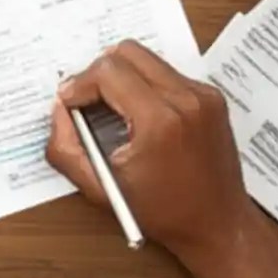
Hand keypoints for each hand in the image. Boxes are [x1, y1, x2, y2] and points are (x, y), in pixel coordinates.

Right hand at [47, 41, 245, 251]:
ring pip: (147, 58)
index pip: (108, 71)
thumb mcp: (102, 189)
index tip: (70, 101)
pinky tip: (139, 114)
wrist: (218, 225)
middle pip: (127, 52)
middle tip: (88, 100)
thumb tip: (59, 111)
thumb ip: (67, 149)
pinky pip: (167, 72)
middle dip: (99, 73)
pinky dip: (145, 85)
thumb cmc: (165, 213)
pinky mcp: (211, 97)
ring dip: (122, 76)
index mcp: (160, 121)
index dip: (79, 83)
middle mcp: (186, 99)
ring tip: (114, 108)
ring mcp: (203, 95)